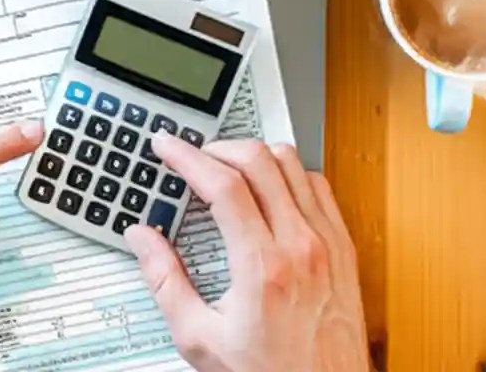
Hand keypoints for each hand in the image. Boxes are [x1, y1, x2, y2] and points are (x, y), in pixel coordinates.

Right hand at [124, 138, 368, 371]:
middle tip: (195, 157)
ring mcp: (327, 243)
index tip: (169, 147)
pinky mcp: (344, 247)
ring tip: (229, 167)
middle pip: (259, 161)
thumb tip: (142, 240)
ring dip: (255, 156)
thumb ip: (164, 282)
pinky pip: (319, 186)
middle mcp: (300, 246)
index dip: (188, 157)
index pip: (223, 186)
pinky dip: (290, 174)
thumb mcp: (200, 338)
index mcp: (261, 266)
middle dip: (218, 148)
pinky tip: (272, 188)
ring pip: (293, 164)